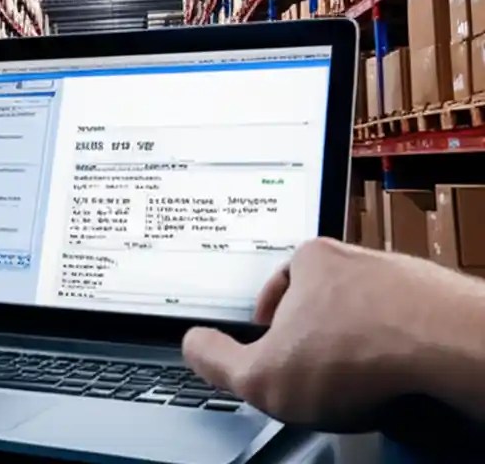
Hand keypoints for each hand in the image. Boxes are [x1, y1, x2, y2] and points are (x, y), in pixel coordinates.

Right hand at [182, 238, 484, 429]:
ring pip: (371, 311)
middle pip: (325, 297)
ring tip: (358, 381)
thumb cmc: (359, 354)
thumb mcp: (259, 374)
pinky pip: (412, 326)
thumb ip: (214, 359)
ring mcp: (404, 278)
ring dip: (363, 342)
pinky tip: (397, 380)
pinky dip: (402, 351)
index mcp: (309, 260)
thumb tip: (191, 346)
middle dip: (318, 333)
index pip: (277, 285)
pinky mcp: (442, 301)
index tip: (273, 348)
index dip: (269, 323)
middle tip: (314, 369)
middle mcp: (358, 259)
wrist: (448, 349)